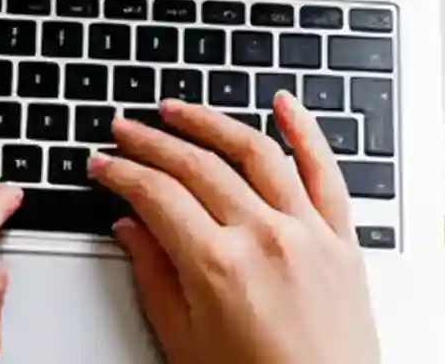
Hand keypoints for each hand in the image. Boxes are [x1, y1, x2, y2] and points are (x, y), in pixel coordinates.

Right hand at [90, 92, 380, 363]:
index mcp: (218, 266)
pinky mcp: (341, 238)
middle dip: (151, 141)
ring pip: (254, 151)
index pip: (156, 194)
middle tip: (125, 129)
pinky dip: (306, 131)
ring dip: (210, 122)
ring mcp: (307, 231)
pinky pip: (325, 171)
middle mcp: (263, 237)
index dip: (122, 172)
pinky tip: (285, 103)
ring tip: (178, 109)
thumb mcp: (185, 342)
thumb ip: (154, 276)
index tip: (103, 163)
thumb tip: (129, 229)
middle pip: (196, 165)